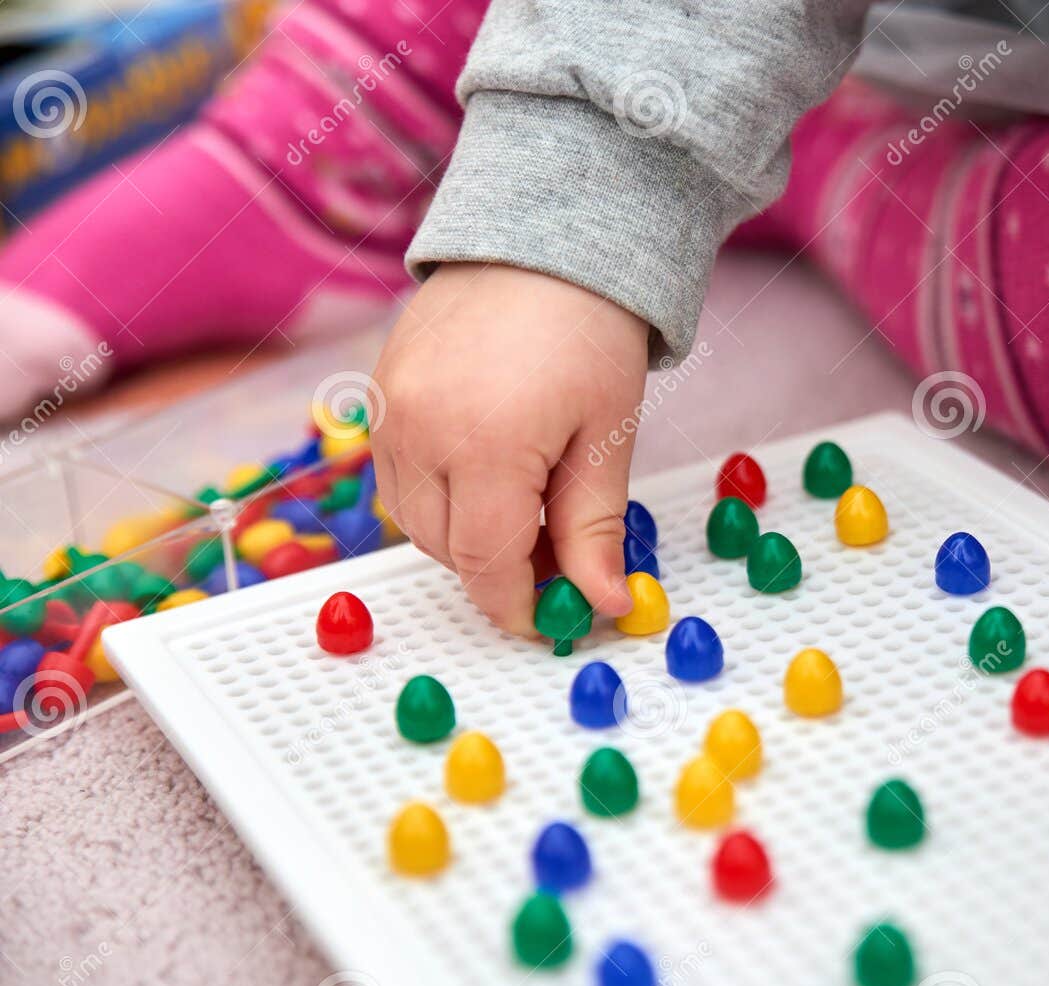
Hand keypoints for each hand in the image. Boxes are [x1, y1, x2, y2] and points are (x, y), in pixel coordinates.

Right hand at [370, 263, 646, 634]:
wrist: (542, 239)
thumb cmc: (588, 330)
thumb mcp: (607, 436)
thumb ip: (595, 529)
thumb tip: (604, 605)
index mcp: (484, 446)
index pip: (486, 566)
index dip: (519, 606)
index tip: (555, 620)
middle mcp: (420, 432)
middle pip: (447, 550)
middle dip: (500, 571)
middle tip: (559, 564)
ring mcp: (388, 413)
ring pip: (414, 521)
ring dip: (466, 536)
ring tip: (530, 512)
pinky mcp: (377, 396)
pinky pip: (398, 478)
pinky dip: (439, 497)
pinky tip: (491, 476)